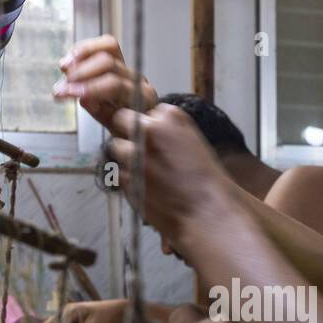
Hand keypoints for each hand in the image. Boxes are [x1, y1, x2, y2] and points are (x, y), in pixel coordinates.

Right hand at [53, 35, 158, 131]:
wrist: (139, 123)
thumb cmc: (127, 127)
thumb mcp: (115, 128)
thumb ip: (102, 114)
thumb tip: (84, 99)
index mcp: (141, 98)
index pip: (115, 85)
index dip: (90, 87)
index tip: (69, 93)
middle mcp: (137, 79)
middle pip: (108, 64)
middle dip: (81, 73)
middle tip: (61, 86)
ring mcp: (129, 67)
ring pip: (109, 47)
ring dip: (81, 55)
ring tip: (63, 67)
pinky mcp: (120, 58)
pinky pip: (105, 45)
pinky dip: (85, 50)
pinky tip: (70, 60)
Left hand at [105, 104, 239, 252]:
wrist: (206, 210)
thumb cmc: (205, 181)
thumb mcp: (192, 141)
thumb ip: (167, 132)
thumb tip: (147, 134)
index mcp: (171, 117)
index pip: (144, 112)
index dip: (147, 127)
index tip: (155, 140)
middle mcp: (149, 129)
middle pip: (122, 120)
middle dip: (128, 133)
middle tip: (141, 151)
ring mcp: (134, 153)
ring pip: (115, 147)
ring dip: (125, 158)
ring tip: (146, 174)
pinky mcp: (126, 176)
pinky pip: (117, 172)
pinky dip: (128, 179)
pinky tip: (147, 187)